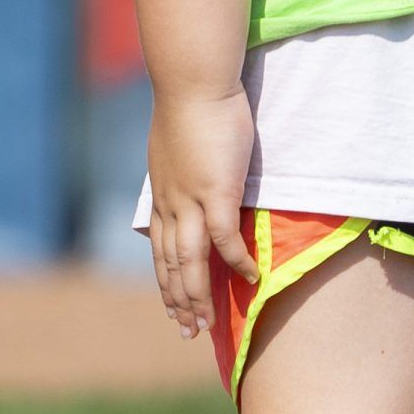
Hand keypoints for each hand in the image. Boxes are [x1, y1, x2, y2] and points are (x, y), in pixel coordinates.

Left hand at [146, 86, 257, 337]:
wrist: (191, 83)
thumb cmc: (190, 107)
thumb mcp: (177, 148)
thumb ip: (181, 172)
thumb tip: (188, 180)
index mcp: (161, 195)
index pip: (161, 249)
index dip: (166, 281)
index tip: (172, 306)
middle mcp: (170, 204)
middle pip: (172, 264)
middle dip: (179, 300)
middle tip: (188, 330)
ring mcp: (190, 200)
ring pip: (191, 261)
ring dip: (199, 295)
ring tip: (208, 323)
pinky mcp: (216, 192)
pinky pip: (226, 238)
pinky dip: (237, 261)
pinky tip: (251, 279)